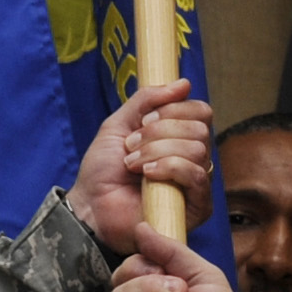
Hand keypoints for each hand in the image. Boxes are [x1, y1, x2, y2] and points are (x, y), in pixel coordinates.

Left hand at [66, 79, 212, 253]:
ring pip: (197, 149)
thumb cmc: (103, 171)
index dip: (174, 109)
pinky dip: (169, 167)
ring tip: (133, 164)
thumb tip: (184, 83)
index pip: (200, 112)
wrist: (90, 207)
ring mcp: (196, 183)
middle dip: (161, 132)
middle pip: (200, 129)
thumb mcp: (119, 124)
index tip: (143, 120)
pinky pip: (197, 175)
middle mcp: (193, 159)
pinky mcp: (197, 207)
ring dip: (158, 151)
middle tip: (132, 145)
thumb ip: (147, 100)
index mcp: (180, 138)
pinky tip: (146, 175)